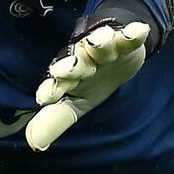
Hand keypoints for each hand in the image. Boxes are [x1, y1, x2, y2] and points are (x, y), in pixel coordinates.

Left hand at [25, 19, 149, 151]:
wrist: (119, 51)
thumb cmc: (94, 80)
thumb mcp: (77, 103)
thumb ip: (56, 120)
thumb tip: (34, 143)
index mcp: (69, 78)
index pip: (58, 84)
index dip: (52, 89)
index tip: (45, 97)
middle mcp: (83, 61)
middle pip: (76, 63)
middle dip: (71, 66)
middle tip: (64, 70)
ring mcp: (104, 49)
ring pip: (100, 45)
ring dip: (99, 43)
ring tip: (97, 42)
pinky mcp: (124, 40)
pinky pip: (128, 36)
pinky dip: (132, 34)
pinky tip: (139, 31)